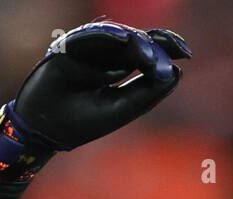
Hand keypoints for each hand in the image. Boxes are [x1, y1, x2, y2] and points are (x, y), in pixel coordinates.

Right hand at [0, 19, 189, 180]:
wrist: (45, 129)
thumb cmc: (81, 122)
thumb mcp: (121, 109)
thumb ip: (147, 93)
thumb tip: (176, 73)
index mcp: (117, 69)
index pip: (145, 53)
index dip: (165, 49)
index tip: (186, 53)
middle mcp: (104, 56)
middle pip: (134, 41)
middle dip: (154, 46)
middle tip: (171, 54)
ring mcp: (87, 50)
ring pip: (115, 37)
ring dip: (134, 43)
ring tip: (149, 55)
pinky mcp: (68, 47)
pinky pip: (89, 36)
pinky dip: (105, 35)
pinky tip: (122, 38)